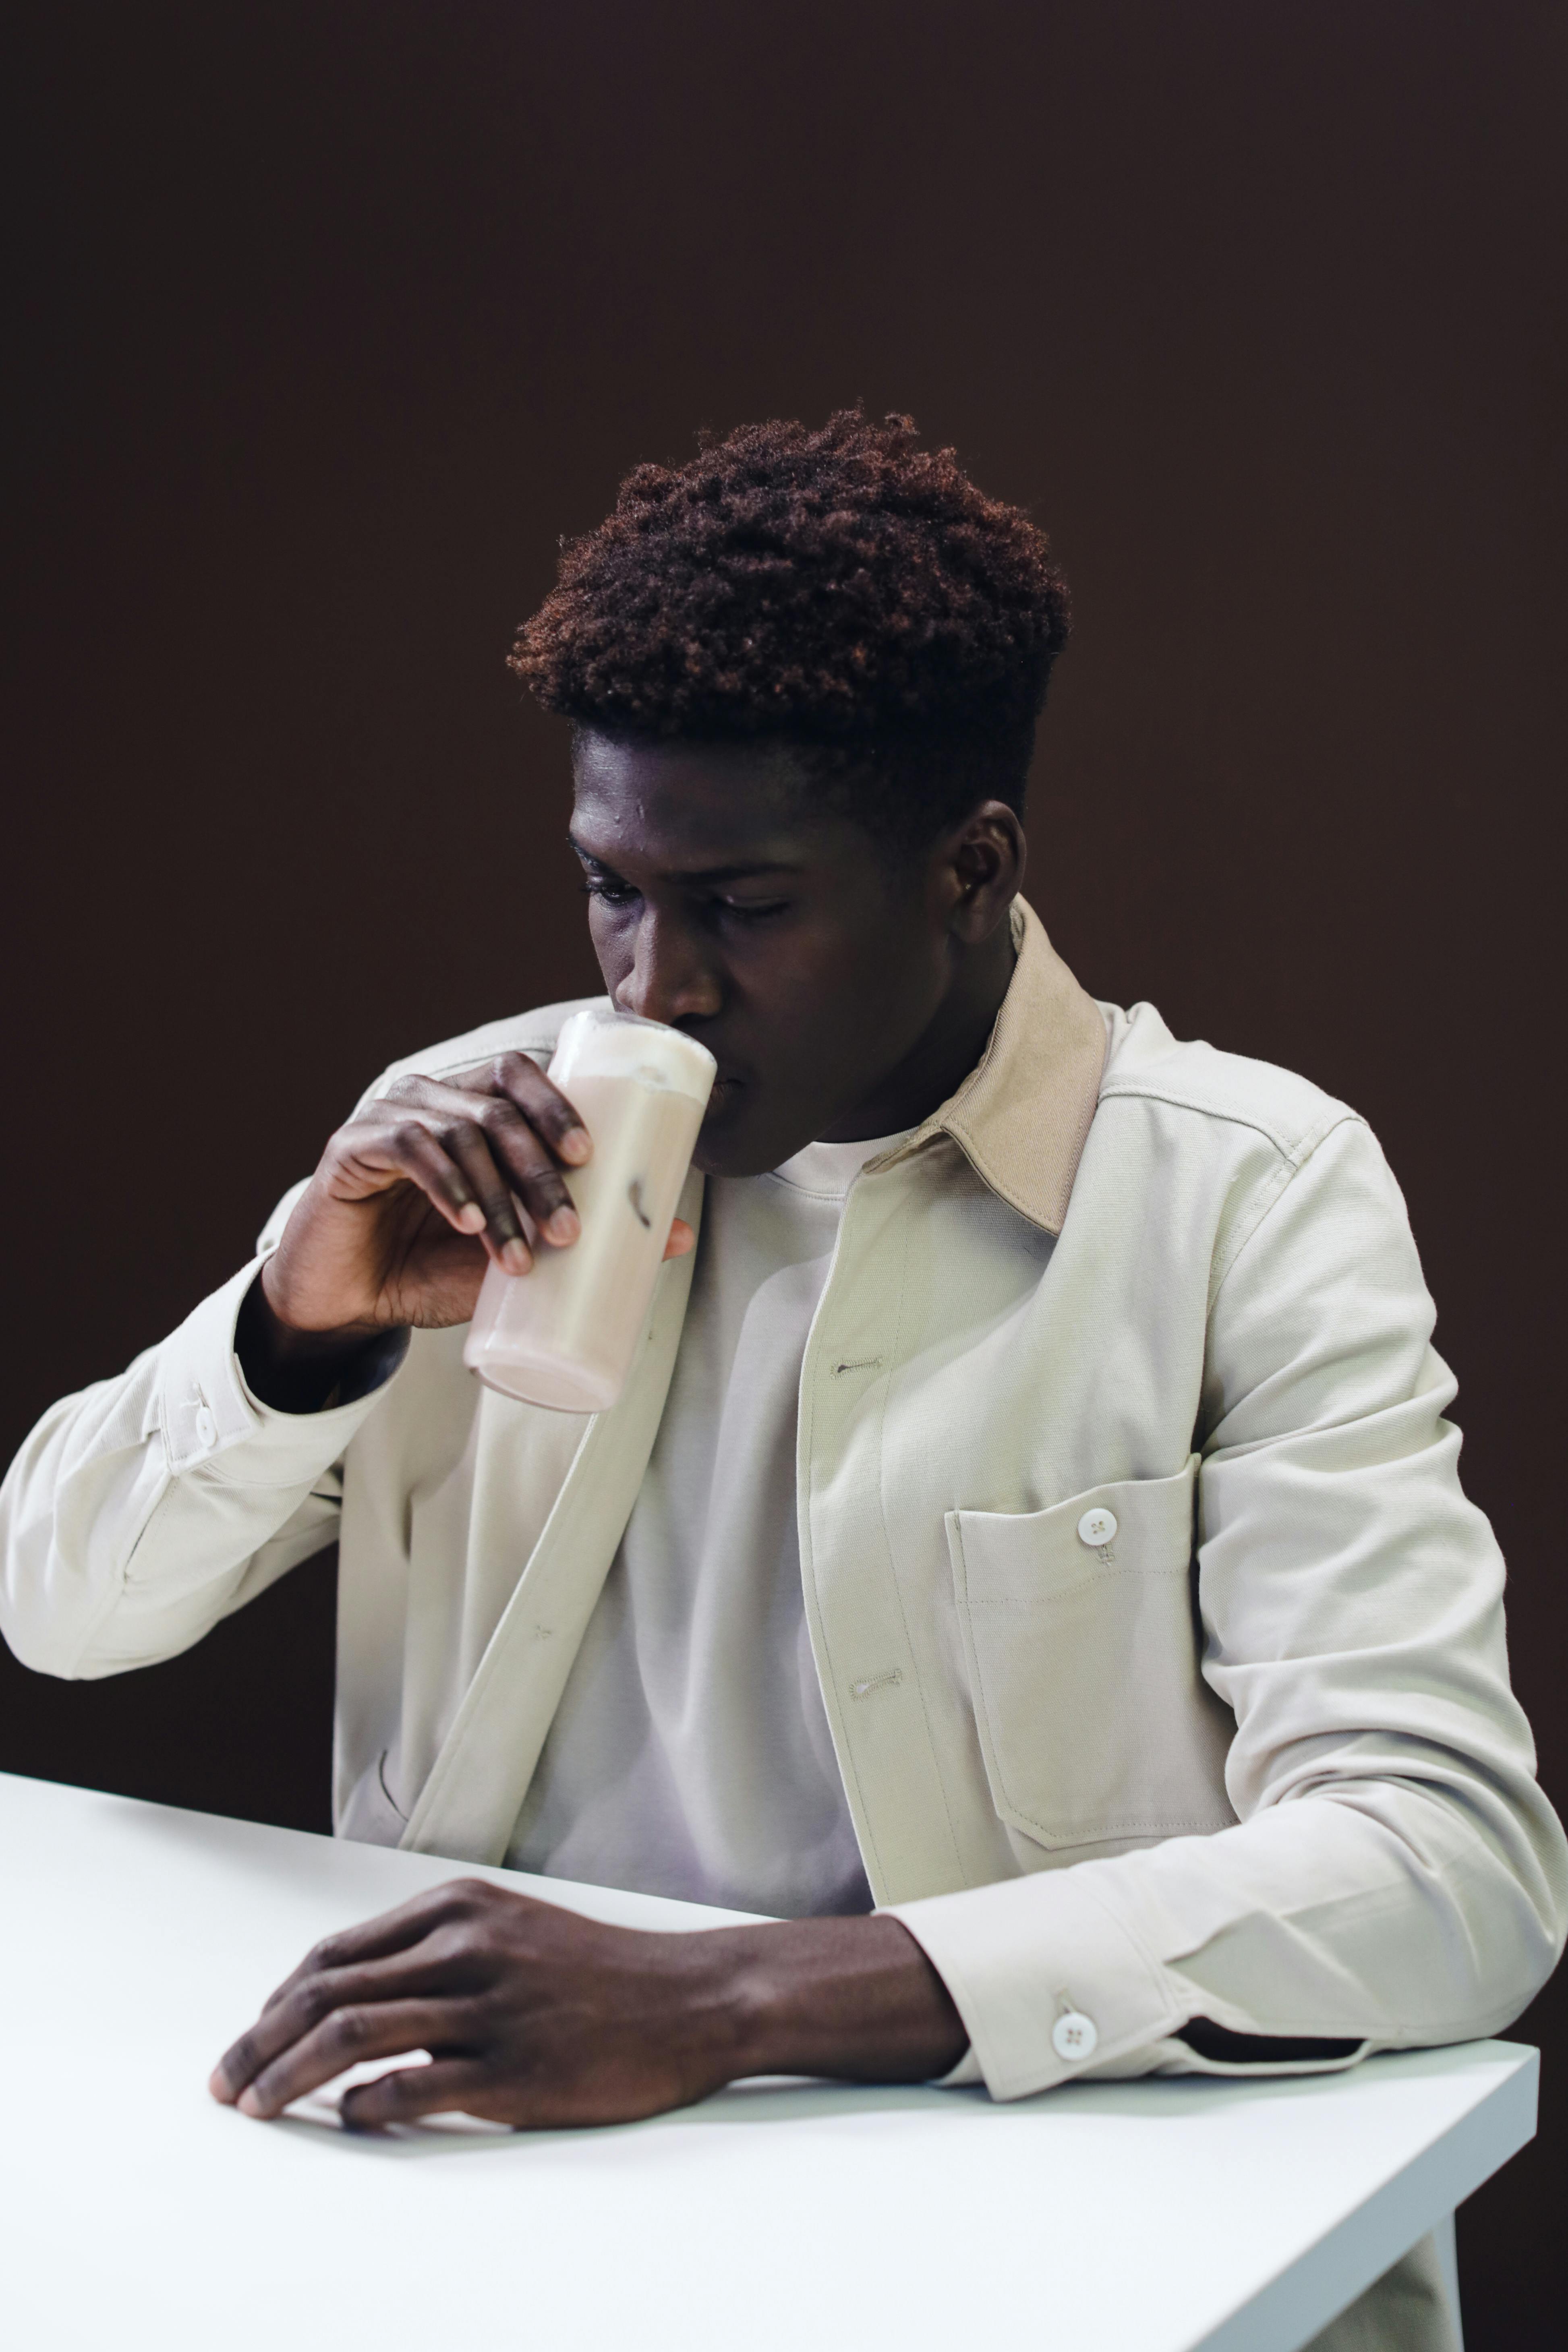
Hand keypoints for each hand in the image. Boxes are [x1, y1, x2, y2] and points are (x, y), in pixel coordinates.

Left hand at [208, 1879, 967, 2130]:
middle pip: (327, 1992)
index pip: (333, 1955)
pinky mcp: (513, 2069)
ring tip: (259, 2106)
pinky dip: (363, 2107)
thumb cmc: (599, 1973)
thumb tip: (345, 1997)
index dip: (276, 2002)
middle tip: (226, 2082)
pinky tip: (347, 2120)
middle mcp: (466, 1948)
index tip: (246, 2039)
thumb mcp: (511, 1932)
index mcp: (459, 1909)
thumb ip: (434, 1952)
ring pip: (353, 2036)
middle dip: (260, 2040)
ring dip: (289, 2075)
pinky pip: (411, 2089)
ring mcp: (489, 2008)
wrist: (692, 2000)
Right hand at [256, 1051, 693, 1345]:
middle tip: (570, 1229)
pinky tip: (467, 1223)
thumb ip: (579, 1239)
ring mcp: (388, 1116)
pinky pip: (408, 1148)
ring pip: (461, 1132)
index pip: (520, 1076)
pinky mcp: (351, 1147)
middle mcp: (432, 1097)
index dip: (559, 1106)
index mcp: (473, 1105)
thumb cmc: (433, 1267)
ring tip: (519, 1256)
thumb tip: (678, 1236)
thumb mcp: (515, 1254)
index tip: (592, 1158)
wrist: (350, 1300)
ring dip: (498, 1197)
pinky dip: (445, 1184)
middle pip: (499, 1109)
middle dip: (542, 1171)